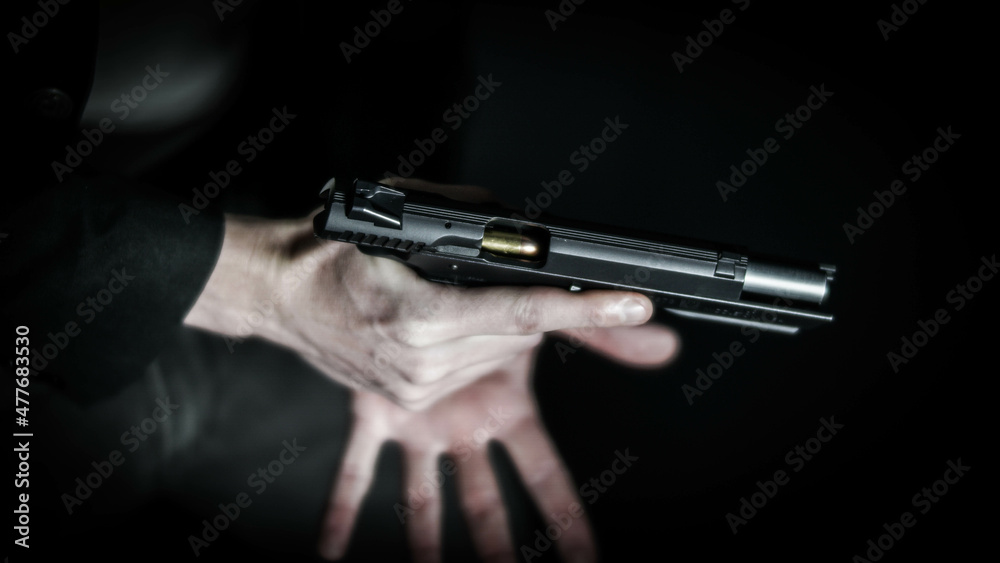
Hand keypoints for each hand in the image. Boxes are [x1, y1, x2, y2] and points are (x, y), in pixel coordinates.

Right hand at [183, 179, 660, 409]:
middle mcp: (422, 360)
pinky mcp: (411, 398)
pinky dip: (475, 343)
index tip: (635, 304)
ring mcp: (416, 387)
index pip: (523, 312)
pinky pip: (473, 369)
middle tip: (495, 276)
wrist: (279, 293)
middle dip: (528, 306)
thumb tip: (530, 235)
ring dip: (499, 327)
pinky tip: (441, 322)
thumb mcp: (402, 210)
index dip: (586, 309)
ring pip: (501, 356)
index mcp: (420, 316)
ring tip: (451, 297)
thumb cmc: (332, 247)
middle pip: (519, 336)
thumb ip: (474, 217)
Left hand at [318, 322, 678, 561]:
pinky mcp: (375, 415)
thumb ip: (590, 333)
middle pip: (485, 504)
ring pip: (423, 501)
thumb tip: (657, 342)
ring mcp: (421, 426)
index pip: (545, 475)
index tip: (586, 559)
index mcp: (506, 409)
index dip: (567, 521)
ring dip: (424, 547)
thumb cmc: (465, 291)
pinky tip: (330, 549)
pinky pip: (356, 469)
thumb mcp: (535, 315)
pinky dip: (342, 510)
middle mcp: (465, 427)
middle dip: (498, 550)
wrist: (400, 274)